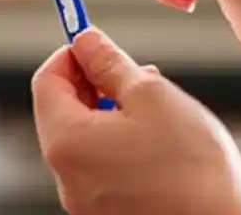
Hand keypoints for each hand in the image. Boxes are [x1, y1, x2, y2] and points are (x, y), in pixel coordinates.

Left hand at [31, 29, 240, 214]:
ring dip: (108, 113)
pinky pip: (100, 168)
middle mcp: (67, 177)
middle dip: (91, 83)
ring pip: (84, 140)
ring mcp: (85, 202)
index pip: (46, 82)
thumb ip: (110, 64)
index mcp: (67, 143)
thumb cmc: (194, 169)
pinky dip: (118, 145)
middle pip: (61, 113)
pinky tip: (156, 140)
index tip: (93, 43)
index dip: (69, 55)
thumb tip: (87, 41)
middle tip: (129, 71)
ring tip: (152, 105)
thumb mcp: (152, 96)